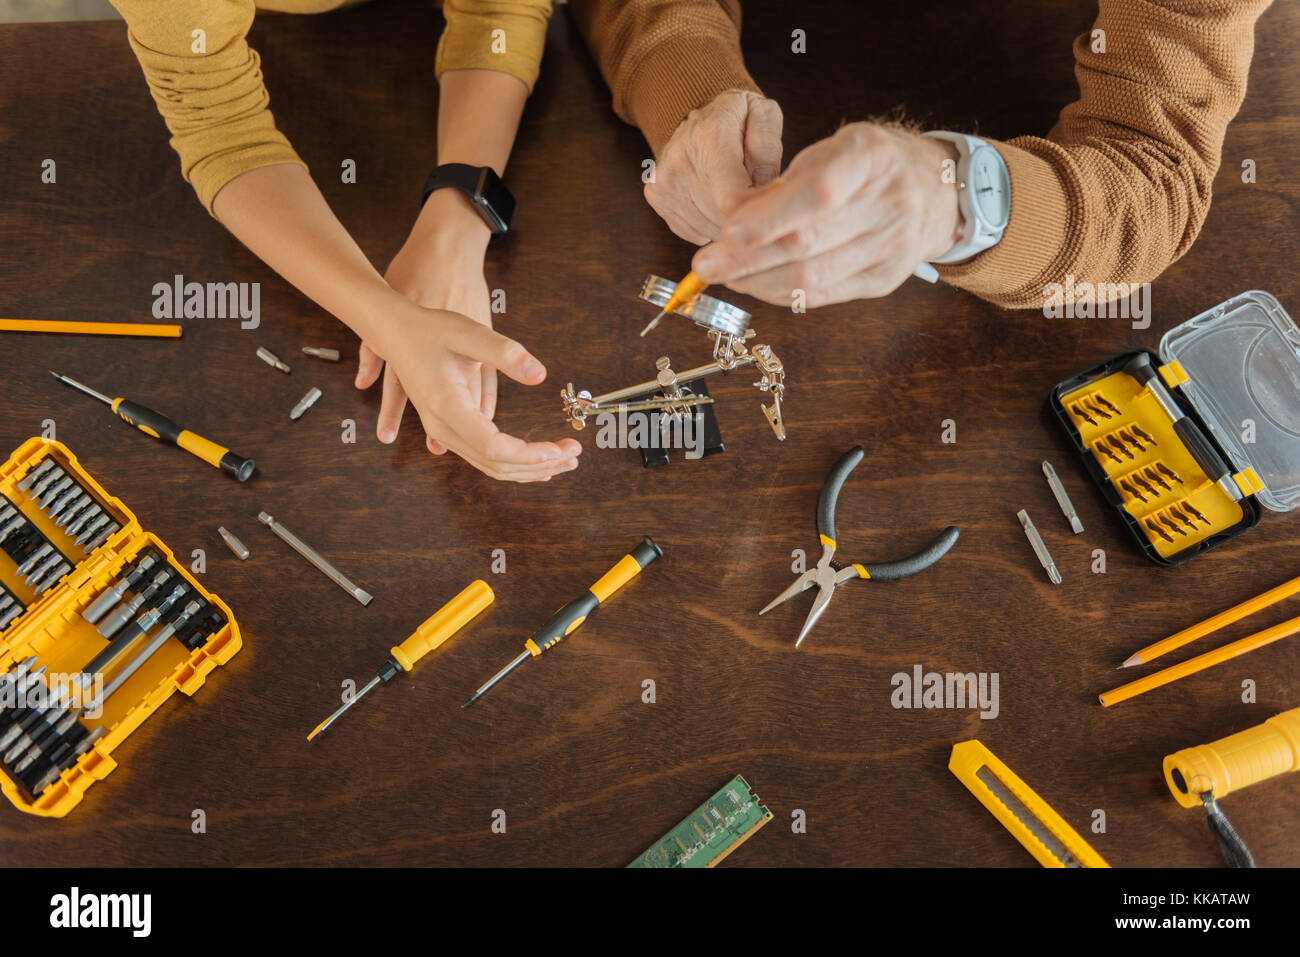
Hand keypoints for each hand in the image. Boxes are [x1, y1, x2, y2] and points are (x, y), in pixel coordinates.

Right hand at [357, 190, 580, 480]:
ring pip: (490, 467)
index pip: (494, 447)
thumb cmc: (430, 329)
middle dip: (538, 465)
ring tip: (564, 461)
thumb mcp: (470, 332)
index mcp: (448, 405)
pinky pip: (484, 458)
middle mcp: (443, 427)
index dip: (530, 454)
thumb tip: (540, 374)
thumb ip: (506, 353)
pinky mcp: (449, 429)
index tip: (560, 449)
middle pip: (495, 464)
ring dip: (529, 469)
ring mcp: (443, 432)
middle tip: (574, 455)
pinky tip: (537, 460)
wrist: (395, 331)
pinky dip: (513, 463)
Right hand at [644, 89, 783, 243]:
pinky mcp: (655, 196)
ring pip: (709, 229)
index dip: (757, 210)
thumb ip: (768, 146)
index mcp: (710, 136)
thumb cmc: (738, 117)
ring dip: (728, 222)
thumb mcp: (763, 113)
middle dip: (746, 216)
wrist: (694, 111)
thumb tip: (765, 185)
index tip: (771, 206)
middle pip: (722, 218)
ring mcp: (664, 181)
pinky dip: (709, 225)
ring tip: (735, 197)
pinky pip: (693, 232)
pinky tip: (715, 201)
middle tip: (757, 199)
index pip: (732, 198)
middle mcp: (680, 160)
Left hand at [690, 123, 962, 306]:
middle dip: (747, 258)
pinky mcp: (886, 279)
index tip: (727, 231)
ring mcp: (893, 246)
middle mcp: (890, 202)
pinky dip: (782, 293)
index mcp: (872, 156)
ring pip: (812, 277)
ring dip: (758, 281)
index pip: (818, 193)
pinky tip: (755, 284)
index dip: (771, 217)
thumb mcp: (834, 148)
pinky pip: (824, 295)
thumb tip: (732, 224)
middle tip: (705, 264)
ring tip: (724, 274)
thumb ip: (788, 183)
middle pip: (808, 243)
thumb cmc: (870, 164)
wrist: (937, 190)